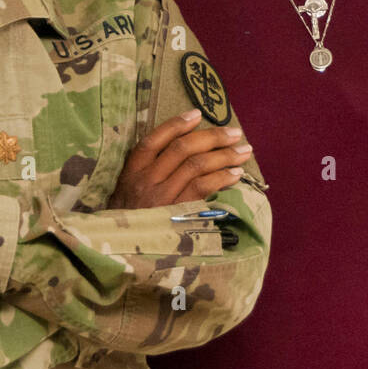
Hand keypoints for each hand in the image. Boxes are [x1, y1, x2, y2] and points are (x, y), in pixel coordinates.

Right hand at [110, 108, 252, 209]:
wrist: (124, 255)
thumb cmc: (131, 222)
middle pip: (182, 149)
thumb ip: (148, 171)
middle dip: (212, 137)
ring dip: (224, 155)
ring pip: (197, 165)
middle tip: (235, 133)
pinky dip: (222, 177)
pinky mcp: (177, 214)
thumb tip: (185, 148)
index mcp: (131, 172)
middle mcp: (146, 181)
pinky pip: (203, 188)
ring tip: (243, 151)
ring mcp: (161, 198)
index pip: (154, 140)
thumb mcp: (127, 193)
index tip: (197, 114)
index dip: (176, 124)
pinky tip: (236, 174)